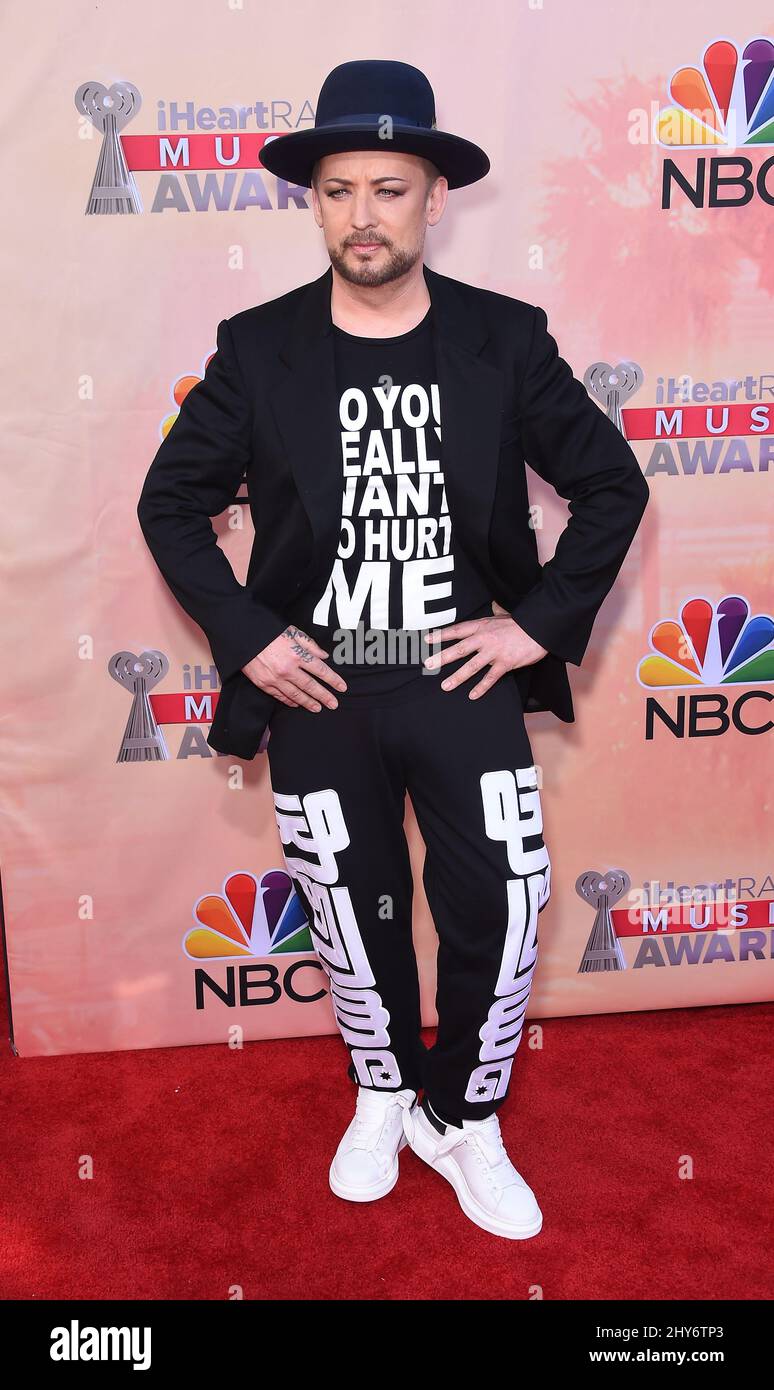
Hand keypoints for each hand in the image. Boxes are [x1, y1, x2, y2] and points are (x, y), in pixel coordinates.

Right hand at [241, 625, 347, 711]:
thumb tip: (324, 656)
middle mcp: (288, 669)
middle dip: (324, 696)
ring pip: (296, 695)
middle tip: (334, 705)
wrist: (242, 636)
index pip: (321, 670)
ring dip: (309, 703)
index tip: (342, 688)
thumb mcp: (292, 632)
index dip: (333, 680)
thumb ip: (310, 644)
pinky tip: (298, 704)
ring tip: (318, 708)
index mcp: (297, 654)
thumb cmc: (268, 631)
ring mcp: (275, 678)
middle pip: (311, 686)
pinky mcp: (263, 684)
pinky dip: (290, 701)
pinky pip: (280, 696)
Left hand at [422, 599, 548, 698]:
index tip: (427, 639)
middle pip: (459, 649)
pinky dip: (481, 687)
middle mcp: (485, 638)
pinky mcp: (506, 663)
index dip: (441, 634)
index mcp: (482, 626)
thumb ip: (495, 612)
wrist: (540, 628)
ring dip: (457, 676)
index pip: (458, 630)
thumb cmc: (521, 622)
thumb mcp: (504, 614)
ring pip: (472, 666)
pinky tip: (472, 695)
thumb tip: (493, 605)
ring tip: (445, 685)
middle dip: (442, 657)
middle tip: (428, 665)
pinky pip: (491, 677)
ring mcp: (495, 652)